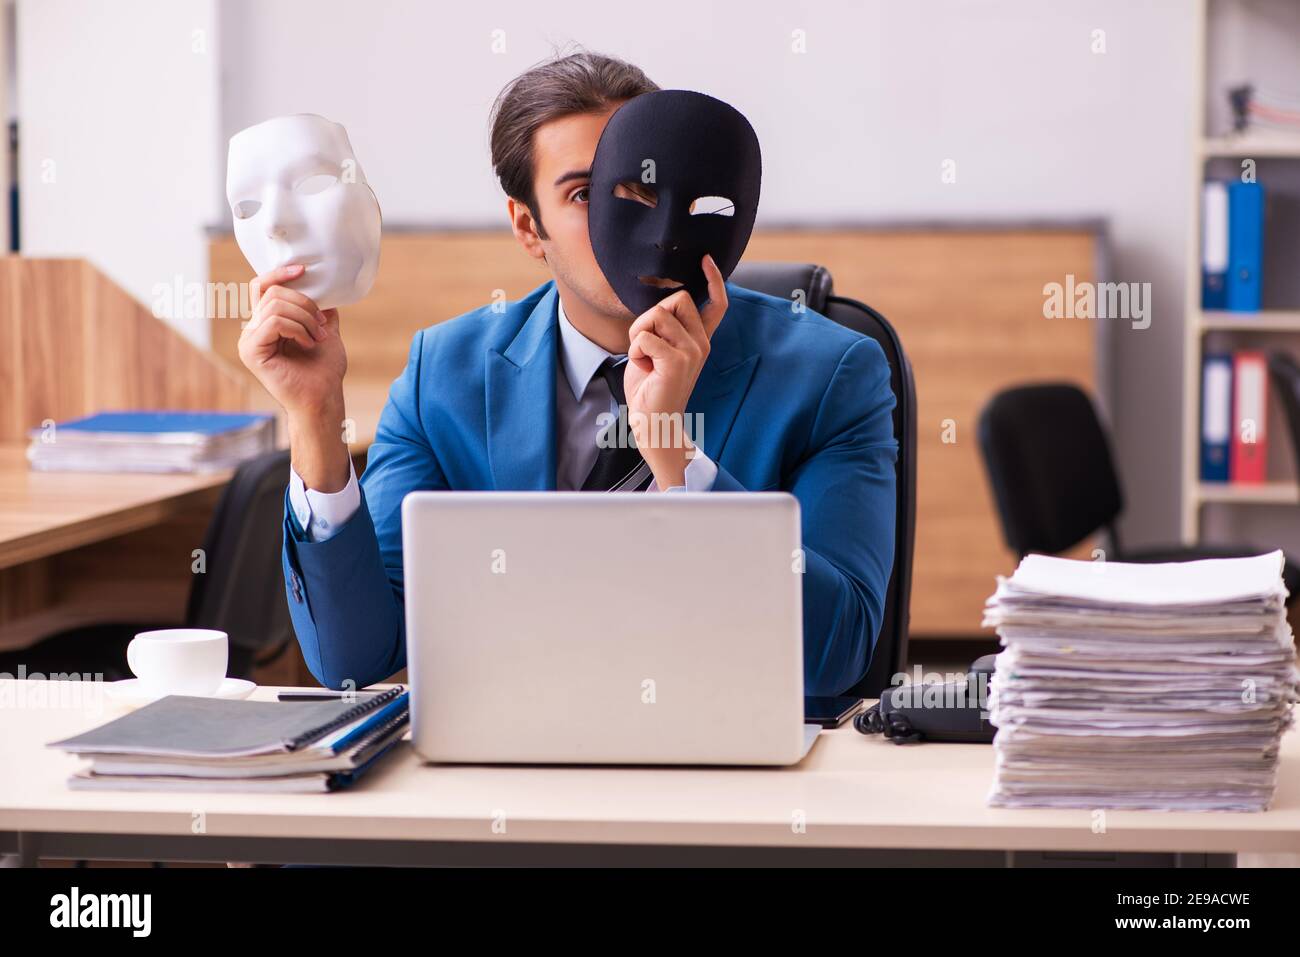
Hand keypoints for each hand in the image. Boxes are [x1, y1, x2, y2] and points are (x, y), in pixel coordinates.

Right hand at [238, 264, 345, 416]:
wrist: (324, 396)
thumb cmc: (324, 369)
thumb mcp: (326, 330)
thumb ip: (320, 310)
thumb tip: (326, 289)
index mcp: (266, 323)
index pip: (262, 286)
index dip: (279, 274)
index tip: (303, 270)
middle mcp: (253, 330)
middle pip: (272, 293)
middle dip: (305, 303)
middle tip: (322, 325)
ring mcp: (249, 341)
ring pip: (275, 306)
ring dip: (305, 318)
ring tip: (318, 336)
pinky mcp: (250, 351)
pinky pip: (274, 322)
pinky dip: (297, 329)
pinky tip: (308, 343)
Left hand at [623, 254, 727, 487]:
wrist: (654, 423)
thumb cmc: (651, 388)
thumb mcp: (659, 351)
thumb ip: (664, 328)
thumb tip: (657, 305)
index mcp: (700, 340)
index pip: (717, 303)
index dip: (714, 279)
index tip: (706, 259)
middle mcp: (701, 343)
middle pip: (676, 299)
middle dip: (651, 315)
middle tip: (645, 344)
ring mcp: (692, 352)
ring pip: (656, 315)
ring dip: (638, 334)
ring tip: (645, 358)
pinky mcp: (677, 361)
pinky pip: (645, 336)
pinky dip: (635, 350)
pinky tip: (644, 368)